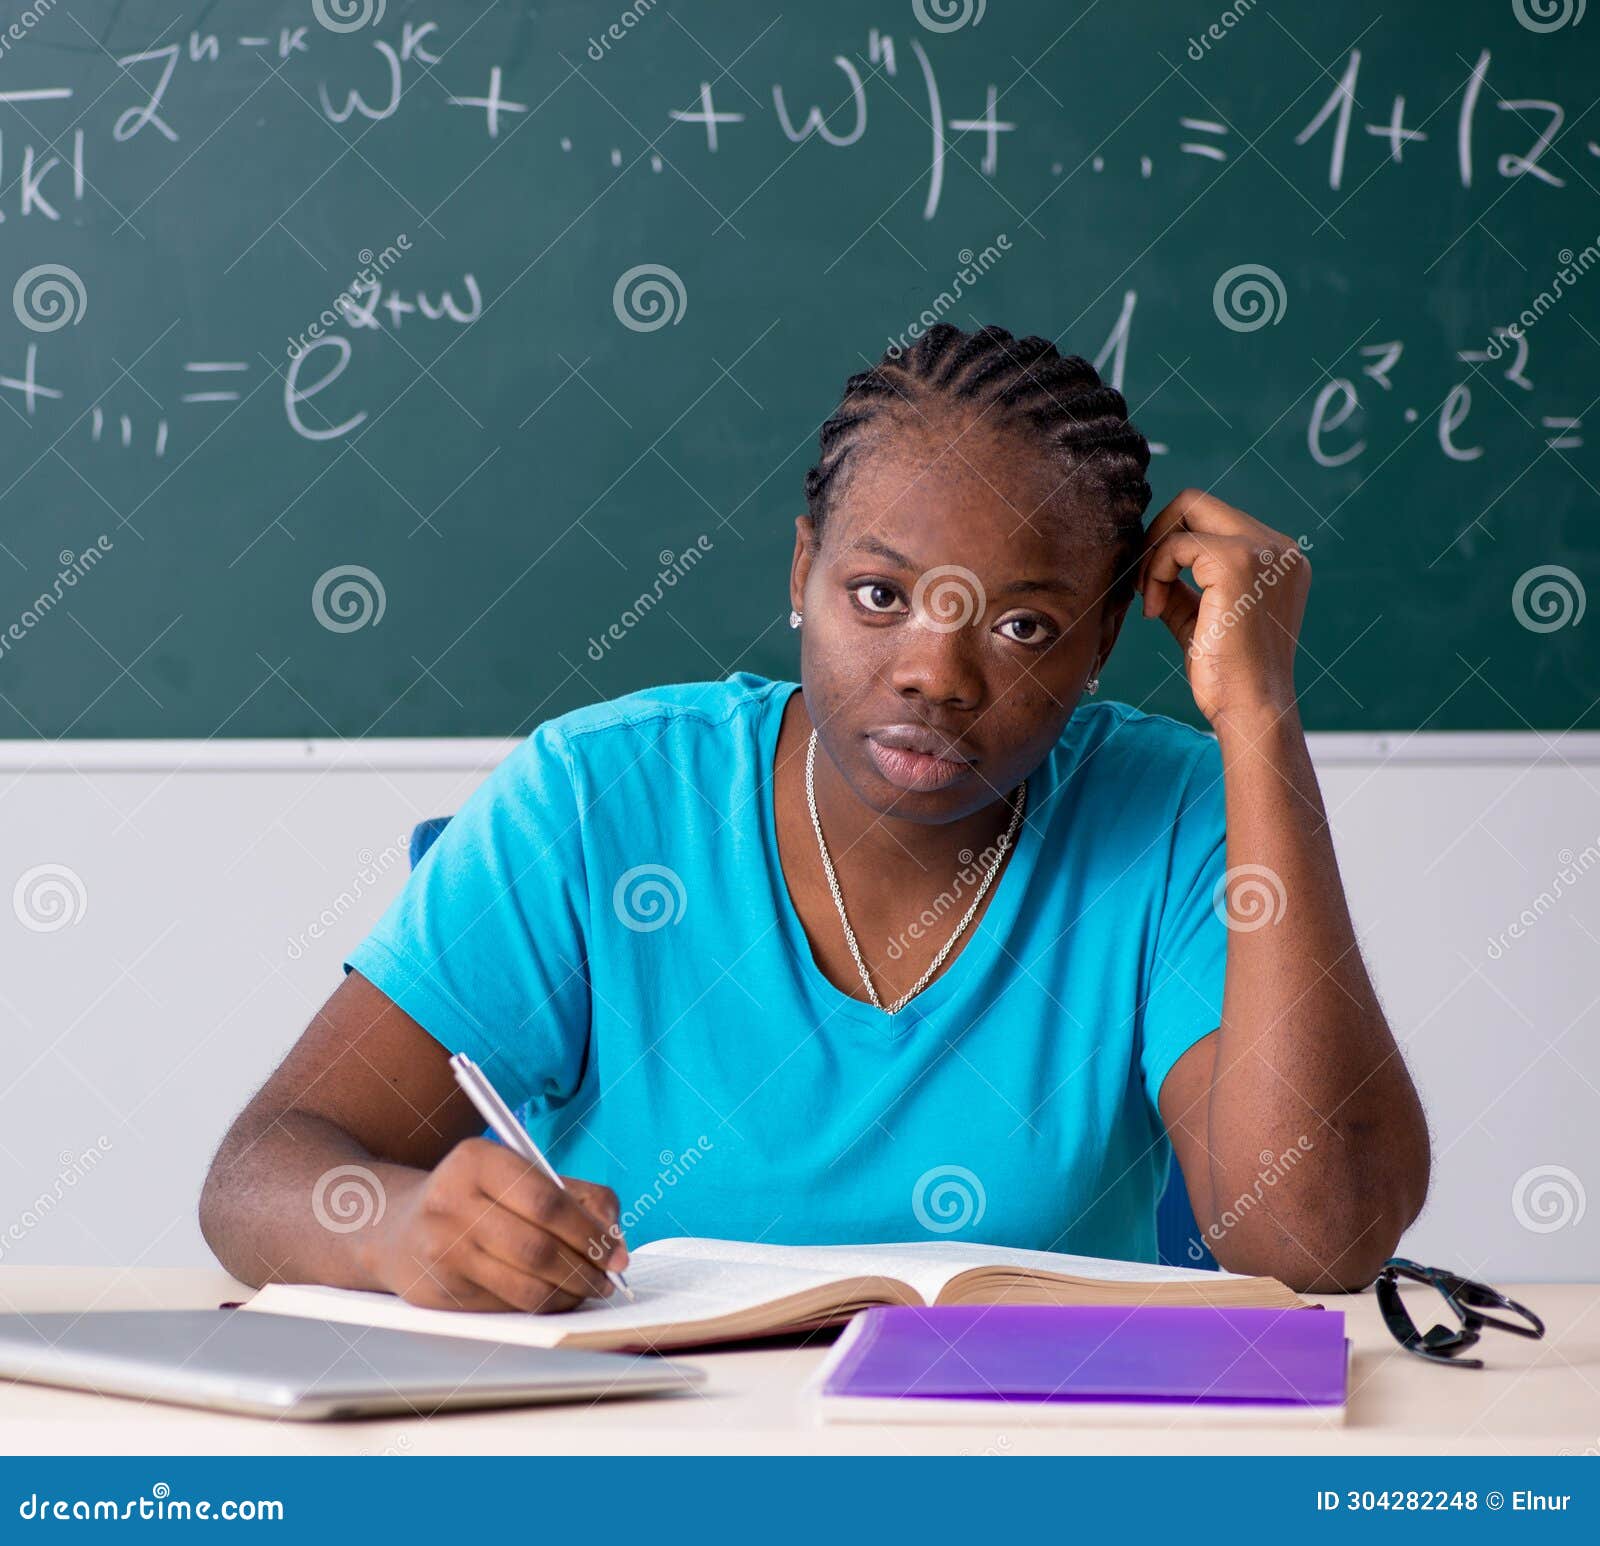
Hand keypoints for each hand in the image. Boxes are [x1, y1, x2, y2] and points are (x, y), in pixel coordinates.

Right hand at [365, 1138, 627, 1312]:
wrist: (396, 1227)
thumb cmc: (476, 1197)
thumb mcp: (518, 1174)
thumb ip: (574, 1194)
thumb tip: (615, 1238)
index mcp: (477, 1160)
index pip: (547, 1201)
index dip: (590, 1231)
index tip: (617, 1251)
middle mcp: (452, 1202)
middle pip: (538, 1247)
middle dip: (584, 1268)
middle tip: (608, 1278)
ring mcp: (441, 1249)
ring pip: (524, 1285)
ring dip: (568, 1293)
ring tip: (588, 1289)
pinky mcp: (438, 1291)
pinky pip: (506, 1306)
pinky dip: (540, 1305)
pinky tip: (554, 1296)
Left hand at [1137, 487, 1309, 729]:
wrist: (1250, 709)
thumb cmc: (1227, 675)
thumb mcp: (1201, 617)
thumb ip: (1182, 584)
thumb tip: (1147, 558)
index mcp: (1278, 558)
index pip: (1213, 518)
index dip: (1172, 542)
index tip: (1155, 587)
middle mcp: (1279, 547)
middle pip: (1198, 500)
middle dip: (1158, 534)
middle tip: (1144, 582)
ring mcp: (1263, 550)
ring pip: (1187, 509)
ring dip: (1154, 554)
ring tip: (1150, 601)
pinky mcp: (1238, 562)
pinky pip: (1177, 544)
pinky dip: (1155, 572)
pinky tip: (1153, 610)